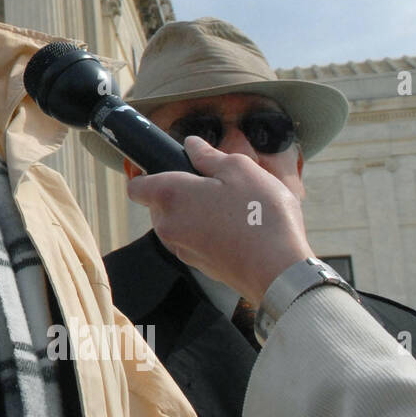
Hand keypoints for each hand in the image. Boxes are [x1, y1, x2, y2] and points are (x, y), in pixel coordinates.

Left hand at [126, 136, 312, 306]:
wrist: (279, 271)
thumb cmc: (260, 215)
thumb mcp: (240, 169)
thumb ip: (209, 156)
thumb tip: (192, 146)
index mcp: (170, 196)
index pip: (136, 186)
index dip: (150, 174)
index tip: (171, 170)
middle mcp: (167, 225)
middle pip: (160, 204)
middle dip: (182, 193)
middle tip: (216, 187)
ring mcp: (180, 248)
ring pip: (178, 223)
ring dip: (196, 214)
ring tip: (232, 209)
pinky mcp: (197, 265)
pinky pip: (194, 241)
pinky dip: (208, 233)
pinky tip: (237, 230)